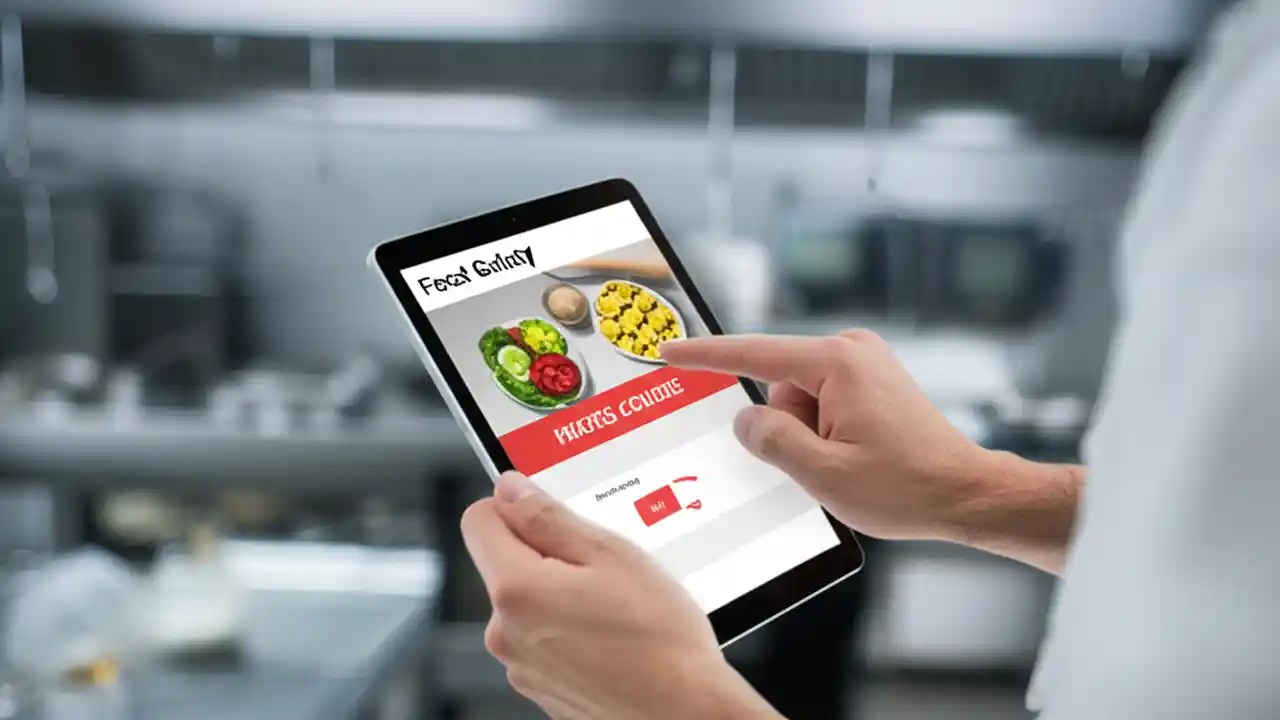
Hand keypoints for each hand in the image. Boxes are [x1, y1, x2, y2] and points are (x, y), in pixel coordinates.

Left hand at [461, 472, 778, 719]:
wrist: (686, 713)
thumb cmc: (660, 640)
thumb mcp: (611, 554)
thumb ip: (548, 517)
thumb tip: (509, 490)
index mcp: (516, 590)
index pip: (480, 519)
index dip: (516, 505)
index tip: (551, 512)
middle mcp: (506, 632)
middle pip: (506, 562)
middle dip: (547, 553)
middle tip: (603, 566)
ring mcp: (521, 665)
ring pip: (529, 602)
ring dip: (561, 593)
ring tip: (615, 605)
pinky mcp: (540, 687)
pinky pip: (544, 638)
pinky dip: (570, 629)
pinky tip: (612, 635)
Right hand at [661, 330, 993, 542]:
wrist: (966, 493)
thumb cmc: (906, 487)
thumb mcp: (823, 474)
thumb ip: (772, 442)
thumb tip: (744, 419)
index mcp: (838, 363)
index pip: (753, 353)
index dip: (705, 356)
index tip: (670, 352)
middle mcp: (852, 350)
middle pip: (780, 386)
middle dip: (788, 428)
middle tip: (828, 462)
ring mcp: (865, 363)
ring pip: (800, 399)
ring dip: (809, 435)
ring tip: (852, 461)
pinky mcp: (872, 379)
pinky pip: (822, 402)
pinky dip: (825, 432)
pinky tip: (858, 455)